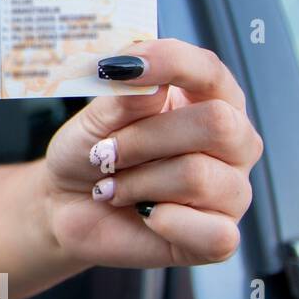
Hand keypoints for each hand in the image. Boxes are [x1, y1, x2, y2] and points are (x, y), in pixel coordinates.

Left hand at [43, 38, 263, 267]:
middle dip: (144, 139)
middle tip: (105, 152)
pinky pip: (212, 231)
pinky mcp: (219, 236)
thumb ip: (126, 97)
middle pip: (216, 124)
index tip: (116, 67)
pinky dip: (162, 221)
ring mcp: (231, 190)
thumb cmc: (90, 153)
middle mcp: (232, 143)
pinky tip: (145, 215)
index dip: (169, 63)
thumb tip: (149, 80)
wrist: (67, 205)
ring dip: (138, 182)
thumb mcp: (97, 117)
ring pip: (199, 176)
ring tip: (115, 186)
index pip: (210, 70)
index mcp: (208, 100)